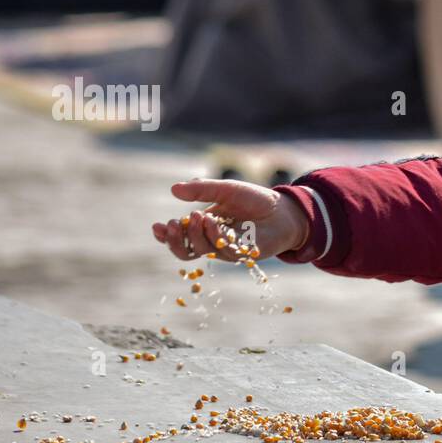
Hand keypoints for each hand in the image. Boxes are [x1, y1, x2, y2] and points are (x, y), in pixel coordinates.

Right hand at [150, 179, 307, 261]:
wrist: (284, 209)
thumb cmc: (254, 199)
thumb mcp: (225, 189)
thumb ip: (202, 189)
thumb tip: (174, 189)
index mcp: (205, 227)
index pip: (180, 237)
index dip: (166, 235)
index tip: (157, 226)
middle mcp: (213, 241)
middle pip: (186, 251)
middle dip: (175, 240)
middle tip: (172, 224)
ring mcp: (228, 249)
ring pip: (203, 251)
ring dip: (195, 234)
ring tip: (197, 215)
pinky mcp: (244, 253)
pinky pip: (224, 251)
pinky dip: (215, 236)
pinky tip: (214, 221)